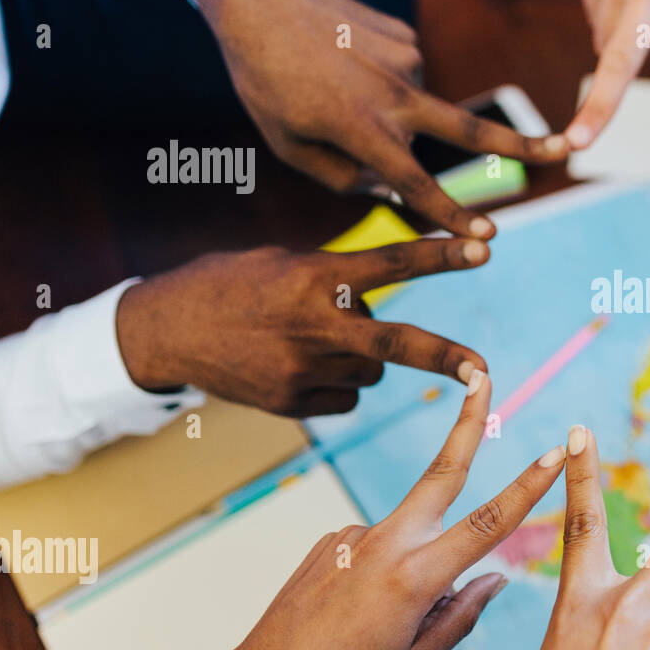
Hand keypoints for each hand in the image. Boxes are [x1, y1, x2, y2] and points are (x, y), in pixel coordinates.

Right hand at [116, 238, 488, 416]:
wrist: (164, 332)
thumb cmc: (231, 285)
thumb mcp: (283, 262)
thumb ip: (336, 278)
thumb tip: (381, 304)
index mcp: (314, 276)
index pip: (392, 262)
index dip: (442, 254)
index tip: (485, 247)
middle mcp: (314, 324)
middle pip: (397, 344)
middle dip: (445, 357)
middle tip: (483, 371)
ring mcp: (302, 368)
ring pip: (372, 370)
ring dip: (365, 357)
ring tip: (319, 339)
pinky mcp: (291, 403)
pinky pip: (346, 396)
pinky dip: (338, 383)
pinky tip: (300, 366)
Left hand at [185, 0, 566, 235]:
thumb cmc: (266, 81)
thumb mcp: (289, 145)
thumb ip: (342, 178)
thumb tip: (389, 187)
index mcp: (360, 128)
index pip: (415, 184)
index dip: (453, 216)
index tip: (488, 238)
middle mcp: (394, 95)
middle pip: (471, 130)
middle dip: (521, 146)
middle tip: (567, 150)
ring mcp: (406, 61)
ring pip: (415, 110)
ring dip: (387, 111)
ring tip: (333, 85)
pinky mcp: (406, 37)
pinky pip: (405, 77)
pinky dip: (383, 83)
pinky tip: (347, 63)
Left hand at [190, 376, 568, 649]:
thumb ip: (462, 615)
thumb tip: (496, 577)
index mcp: (415, 578)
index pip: (489, 523)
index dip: (529, 486)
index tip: (554, 452)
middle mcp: (385, 545)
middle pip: (441, 470)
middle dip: (467, 419)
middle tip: (482, 372)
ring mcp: (353, 536)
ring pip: (411, 531)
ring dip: (416, 561)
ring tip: (373, 625)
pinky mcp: (330, 539)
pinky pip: (377, 547)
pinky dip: (382, 574)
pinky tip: (352, 612)